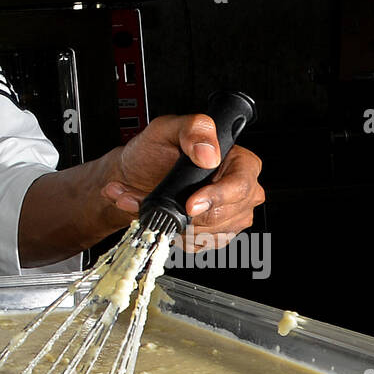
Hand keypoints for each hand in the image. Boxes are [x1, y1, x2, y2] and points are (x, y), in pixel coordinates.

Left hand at [101, 113, 264, 251]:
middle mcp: (241, 189)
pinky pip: (201, 244)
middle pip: (227, 214)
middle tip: (168, 201)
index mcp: (239, 161)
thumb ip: (191, 130)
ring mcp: (231, 215)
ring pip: (213, 232)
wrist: (133, 177)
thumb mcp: (167, 129)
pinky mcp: (215, 234)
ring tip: (163, 205)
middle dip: (192, 213)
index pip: (241, 185)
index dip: (217, 197)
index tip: (190, 204)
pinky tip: (169, 217)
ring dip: (181, 224)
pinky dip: (178, 235)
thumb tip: (208, 153)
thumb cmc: (151, 151)